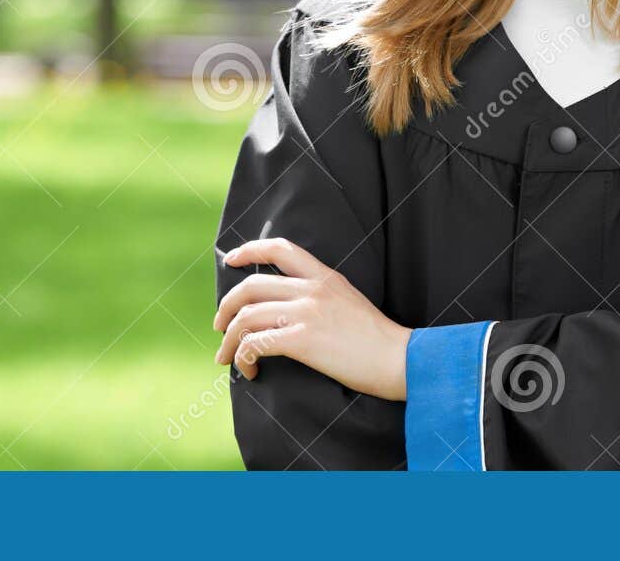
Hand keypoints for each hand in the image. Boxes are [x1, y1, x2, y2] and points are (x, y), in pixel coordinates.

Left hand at [214, 237, 411, 400]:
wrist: (400, 358)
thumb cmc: (377, 339)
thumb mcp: (349, 301)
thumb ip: (321, 296)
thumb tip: (290, 309)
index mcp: (324, 276)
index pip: (282, 248)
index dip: (250, 248)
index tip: (231, 259)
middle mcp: (312, 289)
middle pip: (251, 286)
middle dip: (227, 306)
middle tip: (220, 326)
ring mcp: (307, 313)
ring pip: (247, 316)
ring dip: (229, 338)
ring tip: (226, 357)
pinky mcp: (303, 340)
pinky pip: (255, 343)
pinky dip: (244, 357)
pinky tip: (251, 371)